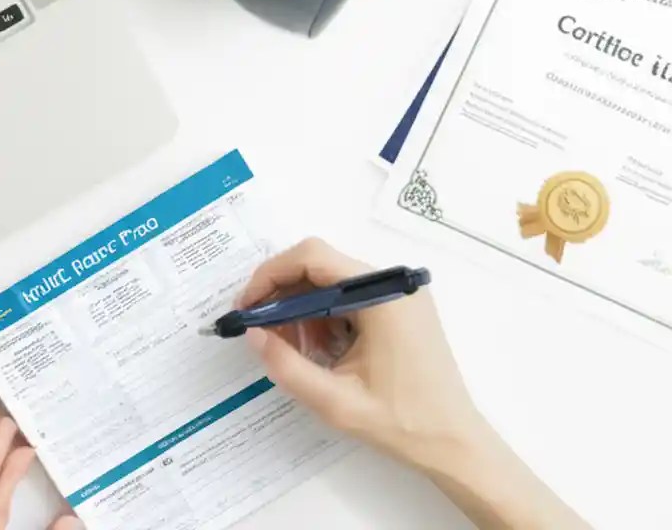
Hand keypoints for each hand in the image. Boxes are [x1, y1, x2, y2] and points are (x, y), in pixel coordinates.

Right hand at [237, 238, 483, 470]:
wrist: (455, 444)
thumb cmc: (401, 423)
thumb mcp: (334, 401)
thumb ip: (287, 366)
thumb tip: (252, 335)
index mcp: (382, 297)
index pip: (312, 258)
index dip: (270, 276)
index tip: (246, 308)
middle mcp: (394, 285)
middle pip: (320, 268)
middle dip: (283, 297)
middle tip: (261, 333)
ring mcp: (401, 296)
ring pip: (333, 284)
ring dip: (303, 310)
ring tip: (294, 351)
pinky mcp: (401, 311)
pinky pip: (351, 299)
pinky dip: (325, 318)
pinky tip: (320, 352)